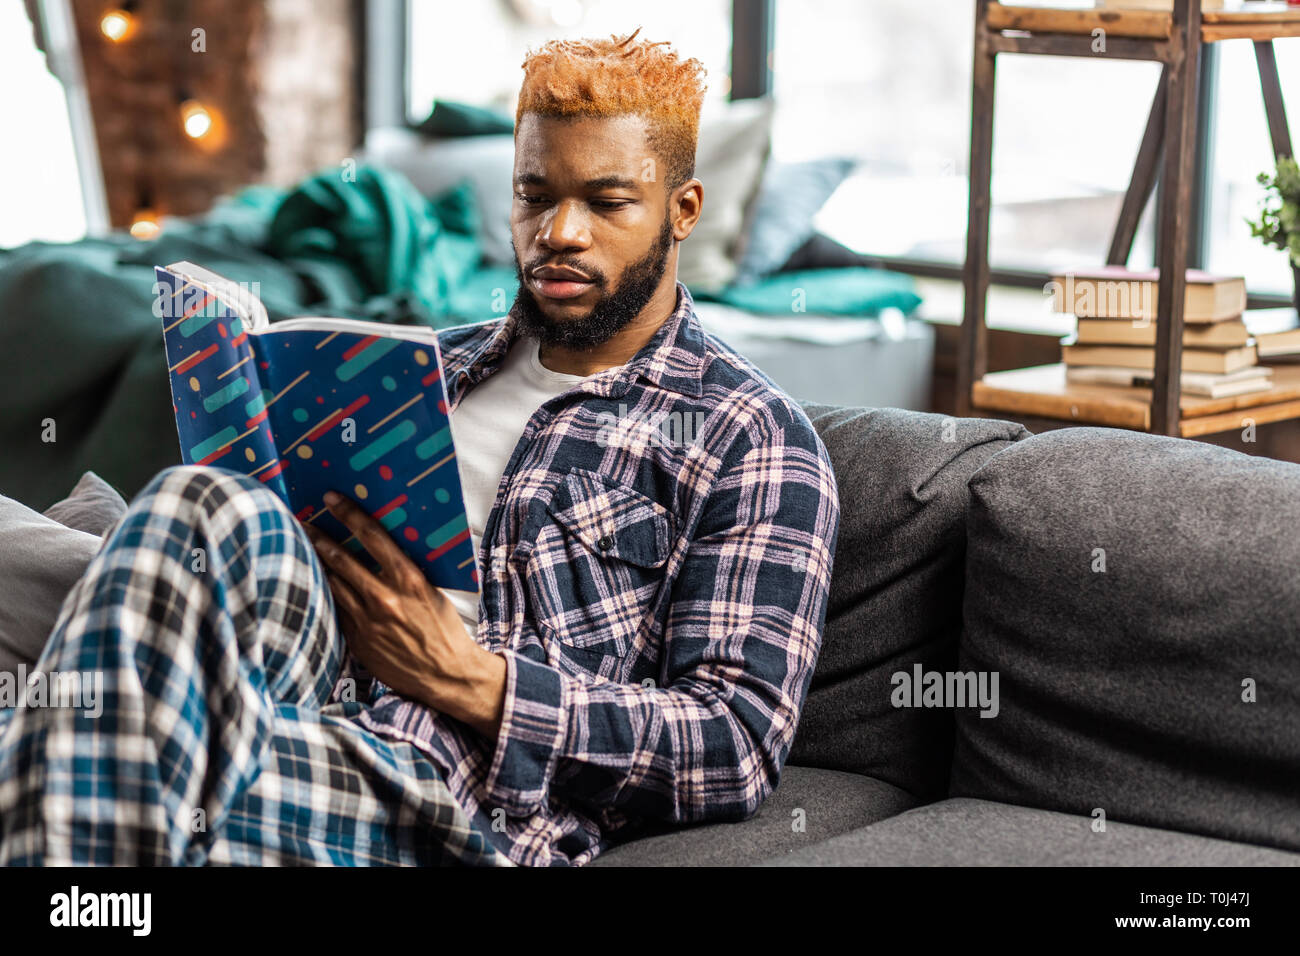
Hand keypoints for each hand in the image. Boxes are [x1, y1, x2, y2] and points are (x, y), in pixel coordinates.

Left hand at [302, 490, 505, 739]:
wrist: (446, 674)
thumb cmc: (443, 629)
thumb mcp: (433, 591)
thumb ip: (407, 572)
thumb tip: (384, 548)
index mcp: (409, 579)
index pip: (372, 537)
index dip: (349, 514)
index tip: (332, 499)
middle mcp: (384, 597)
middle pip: (342, 558)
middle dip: (320, 535)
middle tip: (304, 520)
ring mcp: (367, 620)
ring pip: (333, 583)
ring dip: (317, 563)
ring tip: (304, 547)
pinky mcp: (358, 639)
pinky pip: (337, 610)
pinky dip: (327, 593)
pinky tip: (318, 583)